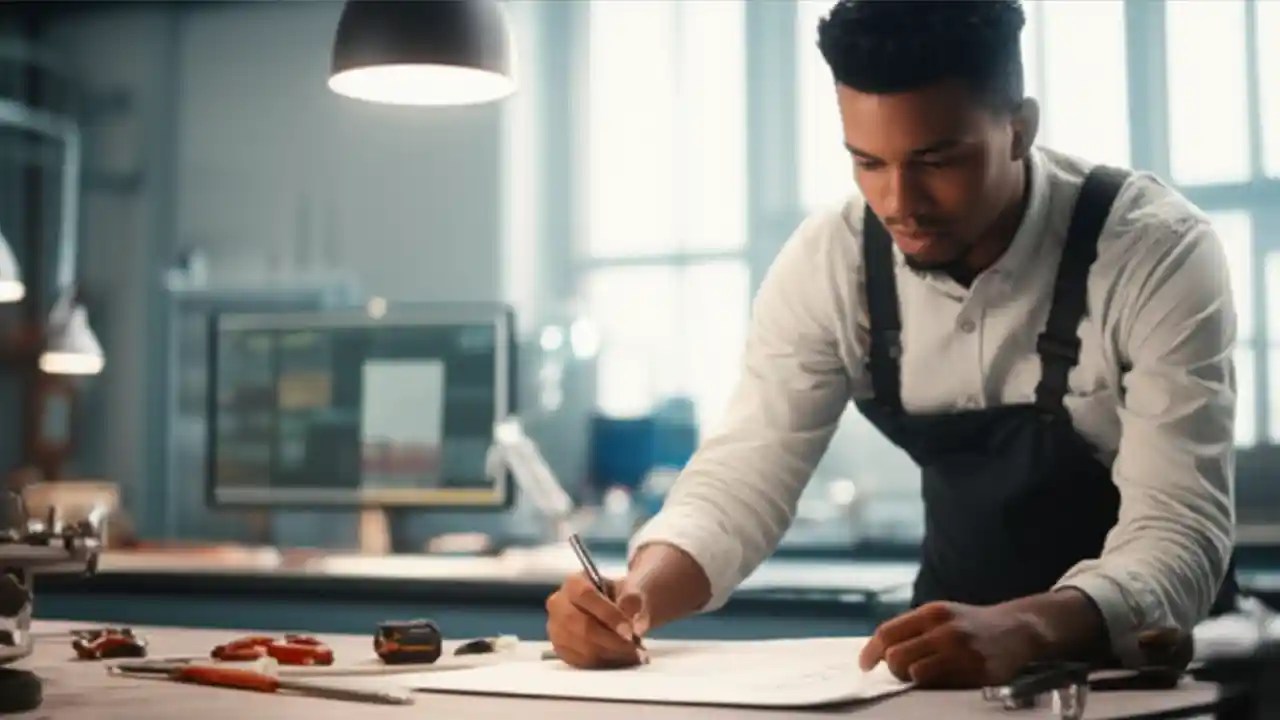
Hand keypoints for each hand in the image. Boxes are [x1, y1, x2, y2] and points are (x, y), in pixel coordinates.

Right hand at [545, 573, 648, 668]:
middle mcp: (558, 604)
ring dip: (609, 653)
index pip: (585, 596)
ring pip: (581, 647)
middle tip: (633, 647)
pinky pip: (581, 661)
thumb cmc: (620, 596)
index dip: (608, 614)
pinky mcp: (560, 649)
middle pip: (581, 625)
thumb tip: (636, 628)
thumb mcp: (631, 590)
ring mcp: (556, 628)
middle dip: (610, 640)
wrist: (613, 608)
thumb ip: (633, 603)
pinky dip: (603, 662)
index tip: (629, 631)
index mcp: (573, 583)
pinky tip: (619, 658)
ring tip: (631, 654)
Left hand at [858, 601, 1045, 687]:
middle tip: (901, 672)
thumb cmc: (971, 625)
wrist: (1017, 628)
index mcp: (931, 612)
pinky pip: (940, 686)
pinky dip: (935, 686)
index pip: (887, 633)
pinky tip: (944, 679)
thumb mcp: (941, 615)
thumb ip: (912, 629)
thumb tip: (878, 650)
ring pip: (915, 673)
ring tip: (923, 675)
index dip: (871, 652)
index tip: (865, 666)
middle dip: (893, 668)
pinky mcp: (977, 672)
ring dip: (913, 679)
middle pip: (896, 656)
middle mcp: (945, 630)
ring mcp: (962, 651)